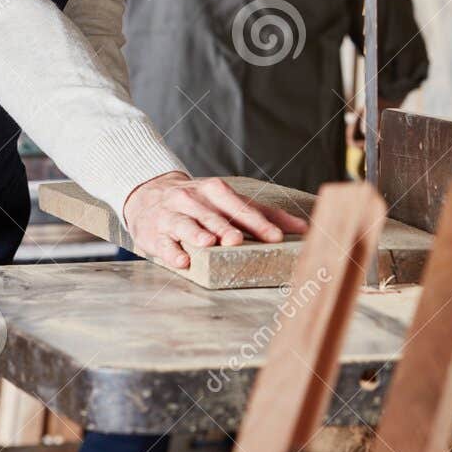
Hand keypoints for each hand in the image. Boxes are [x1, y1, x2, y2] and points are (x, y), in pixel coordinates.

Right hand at [122, 171, 306, 271]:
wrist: (147, 195)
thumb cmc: (198, 203)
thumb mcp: (228, 202)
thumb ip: (263, 214)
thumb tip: (303, 228)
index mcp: (214, 191)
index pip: (240, 207)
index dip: (257, 223)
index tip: (275, 237)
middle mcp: (192, 199)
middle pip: (212, 215)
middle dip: (224, 227)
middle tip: (236, 240)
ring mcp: (171, 215)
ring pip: (185, 224)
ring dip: (197, 234)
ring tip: (208, 244)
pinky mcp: (154, 232)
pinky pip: (163, 243)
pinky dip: (172, 252)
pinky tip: (181, 261)